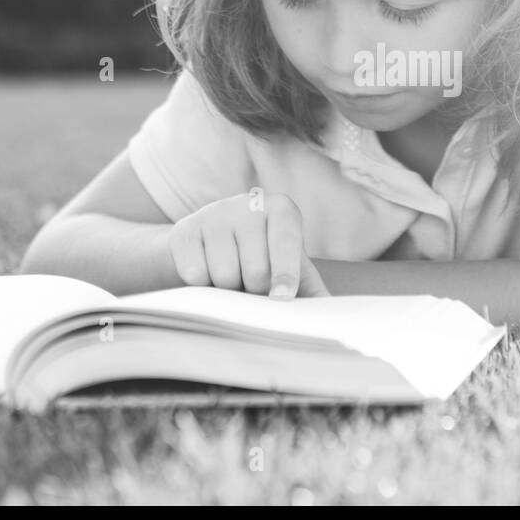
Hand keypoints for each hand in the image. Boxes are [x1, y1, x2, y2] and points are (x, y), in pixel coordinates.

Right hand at [168, 191, 330, 298]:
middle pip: (255, 269)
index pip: (285, 243)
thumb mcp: (292, 268)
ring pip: (224, 276)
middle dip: (255, 290)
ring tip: (233, 279)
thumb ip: (313, 290)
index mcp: (283, 209)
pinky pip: (195, 276)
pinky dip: (203, 287)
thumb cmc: (264, 259)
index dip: (286, 274)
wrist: (212, 245)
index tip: (282, 298)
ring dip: (229, 291)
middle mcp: (249, 204)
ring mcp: (214, 214)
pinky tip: (209, 276)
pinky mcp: (185, 231)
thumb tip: (334, 316)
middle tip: (253, 287)